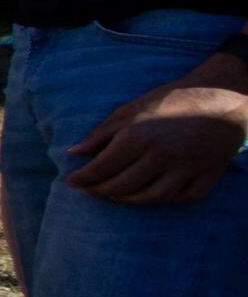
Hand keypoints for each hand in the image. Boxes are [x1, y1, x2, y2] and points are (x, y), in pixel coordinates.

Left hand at [67, 58, 247, 203]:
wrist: (225, 96)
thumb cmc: (174, 100)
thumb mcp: (132, 109)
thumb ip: (101, 133)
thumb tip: (73, 153)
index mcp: (138, 137)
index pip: (101, 169)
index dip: (82, 179)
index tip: (71, 181)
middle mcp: (161, 156)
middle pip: (120, 187)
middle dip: (98, 191)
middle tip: (88, 190)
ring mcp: (187, 168)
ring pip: (149, 198)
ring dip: (126, 200)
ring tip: (113, 195)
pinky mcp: (208, 176)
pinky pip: (180, 199)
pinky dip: (162, 201)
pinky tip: (148, 195)